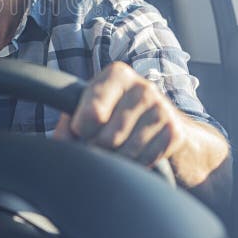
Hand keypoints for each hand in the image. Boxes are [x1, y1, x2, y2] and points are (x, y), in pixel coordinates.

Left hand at [53, 61, 186, 166]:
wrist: (163, 122)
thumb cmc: (117, 112)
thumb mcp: (93, 107)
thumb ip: (70, 121)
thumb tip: (62, 137)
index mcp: (117, 74)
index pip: (92, 113)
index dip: (81, 131)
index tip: (82, 130)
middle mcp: (142, 87)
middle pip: (108, 137)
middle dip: (98, 148)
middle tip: (100, 144)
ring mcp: (162, 108)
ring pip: (125, 152)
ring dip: (116, 159)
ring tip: (116, 149)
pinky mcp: (174, 131)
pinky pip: (145, 160)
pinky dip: (135, 164)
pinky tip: (135, 153)